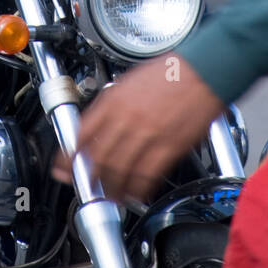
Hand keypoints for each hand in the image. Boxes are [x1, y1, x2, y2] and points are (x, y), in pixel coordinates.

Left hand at [52, 54, 224, 203]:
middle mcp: (126, 119)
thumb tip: (102, 120)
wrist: (204, 70)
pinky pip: (147, 176)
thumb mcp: (131, 79)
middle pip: (98, 158)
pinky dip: (138, 189)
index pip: (82, 134)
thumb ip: (114, 102)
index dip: (68, 156)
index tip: (63, 167)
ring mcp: (147, 136)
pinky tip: (135, 193)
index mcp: (114, 100)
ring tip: (109, 196)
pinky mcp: (168, 148)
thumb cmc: (173, 71)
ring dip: (111, 188)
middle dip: (88, 177)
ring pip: (119, 172)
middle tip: (85, 186)